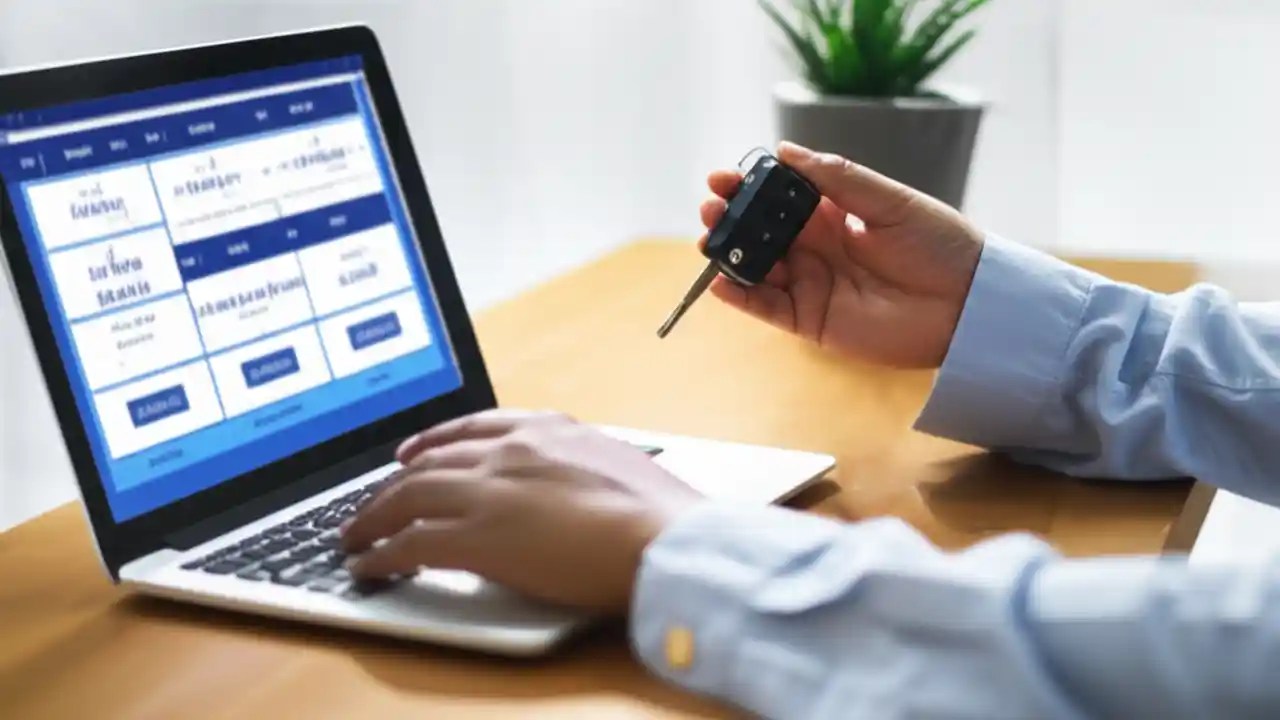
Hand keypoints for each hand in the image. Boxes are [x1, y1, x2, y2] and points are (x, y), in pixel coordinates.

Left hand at [339, 410, 702, 612]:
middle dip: (394, 483)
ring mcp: (490, 490)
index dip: (435, 439)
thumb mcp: (619, 468)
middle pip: (432, 461)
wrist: (664, 541)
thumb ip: (582, 469)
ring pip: (407, 496)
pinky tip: (368, 565)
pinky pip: (409, 542)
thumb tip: (578, 491)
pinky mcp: (477, 537)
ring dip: (374, 517)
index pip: (474, 425)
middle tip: (372, 502)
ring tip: (355, 536)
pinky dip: (380, 553)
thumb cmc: (661, 515)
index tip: (413, 451)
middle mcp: (511, 449)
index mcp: (549, 429)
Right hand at [700, 141, 984, 368]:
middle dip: (729, 218)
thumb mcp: (889, 201)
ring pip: (755, 268)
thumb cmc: (940, 245)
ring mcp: (810, 285)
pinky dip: (740, 296)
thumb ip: (836, 177)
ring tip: (710, 238)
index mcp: (833, 215)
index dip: (748, 187)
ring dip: (727, 253)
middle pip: (758, 232)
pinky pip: (766, 308)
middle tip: (711, 206)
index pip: (777, 197)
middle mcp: (816, 249)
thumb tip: (784, 150)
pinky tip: (720, 281)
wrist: (969, 304)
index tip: (724, 177)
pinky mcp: (811, 321)